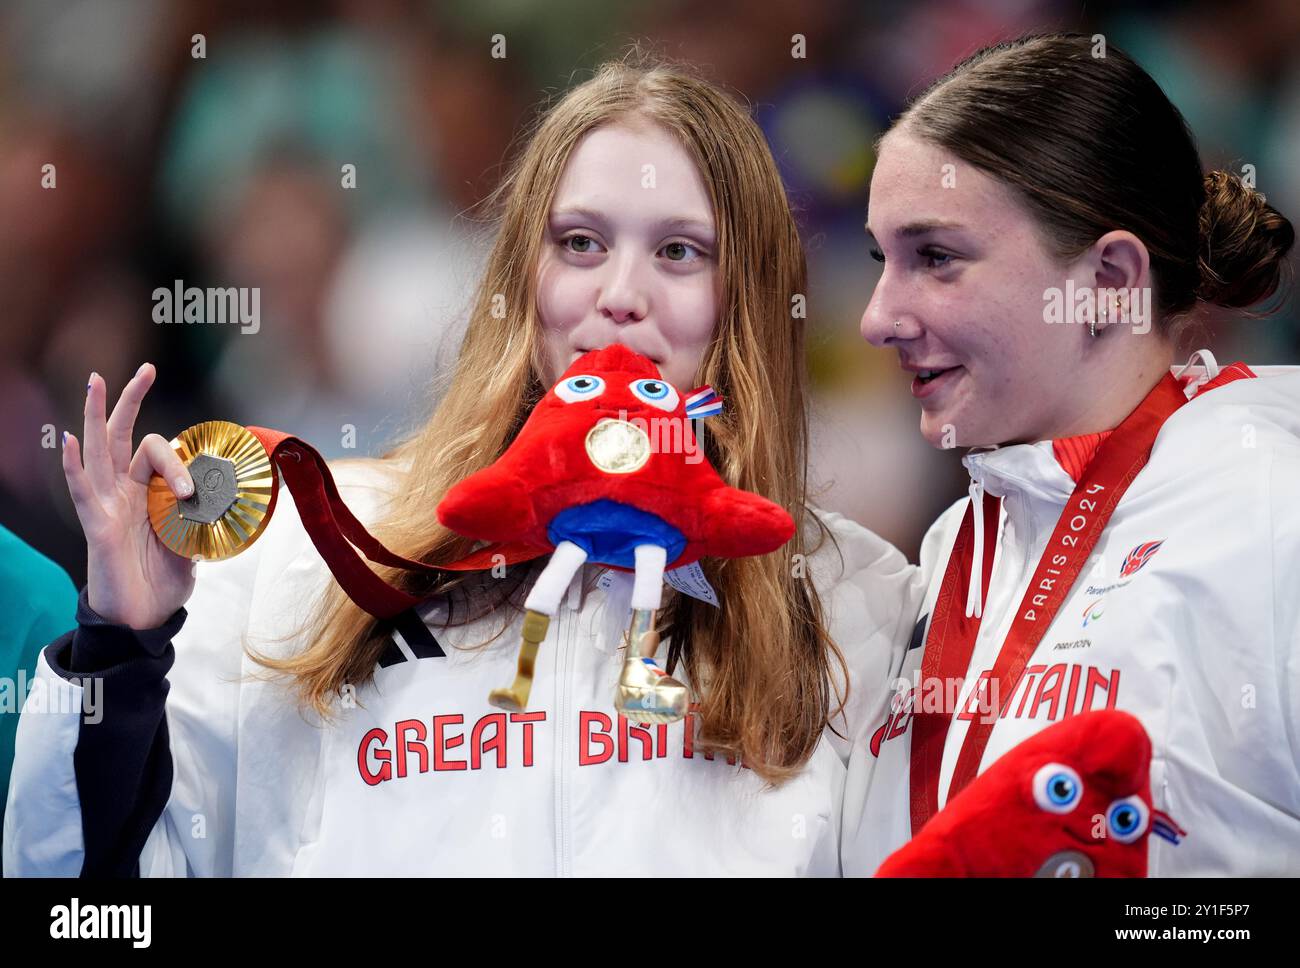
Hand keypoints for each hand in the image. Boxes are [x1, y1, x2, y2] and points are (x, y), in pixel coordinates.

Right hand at [62, 363, 197, 628]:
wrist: (144, 618)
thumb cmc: (162, 582)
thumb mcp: (195, 545)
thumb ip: (206, 522)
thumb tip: (230, 509)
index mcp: (147, 492)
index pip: (158, 453)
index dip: (181, 459)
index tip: (197, 488)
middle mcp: (123, 491)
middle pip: (122, 435)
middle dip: (132, 400)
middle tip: (146, 368)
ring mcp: (106, 504)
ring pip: (98, 450)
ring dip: (95, 414)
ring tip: (95, 380)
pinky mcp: (96, 524)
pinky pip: (82, 490)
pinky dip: (73, 464)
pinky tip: (68, 440)